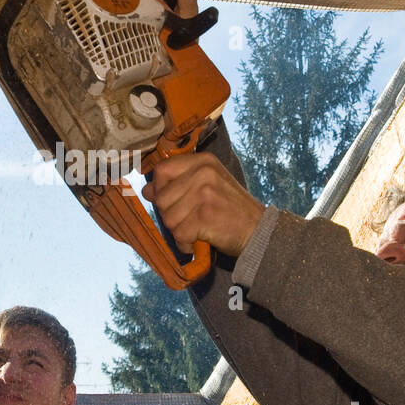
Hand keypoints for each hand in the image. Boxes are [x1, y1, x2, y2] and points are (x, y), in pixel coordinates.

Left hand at [143, 153, 265, 257]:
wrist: (259, 231)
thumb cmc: (230, 210)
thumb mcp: (208, 186)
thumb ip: (178, 184)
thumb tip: (146, 190)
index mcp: (203, 161)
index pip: (161, 170)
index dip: (159, 189)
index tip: (171, 202)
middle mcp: (203, 172)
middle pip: (162, 197)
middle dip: (170, 215)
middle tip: (190, 220)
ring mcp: (204, 192)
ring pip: (168, 217)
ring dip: (179, 231)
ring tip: (197, 230)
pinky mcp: (205, 215)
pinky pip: (179, 233)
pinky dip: (186, 244)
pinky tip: (198, 241)